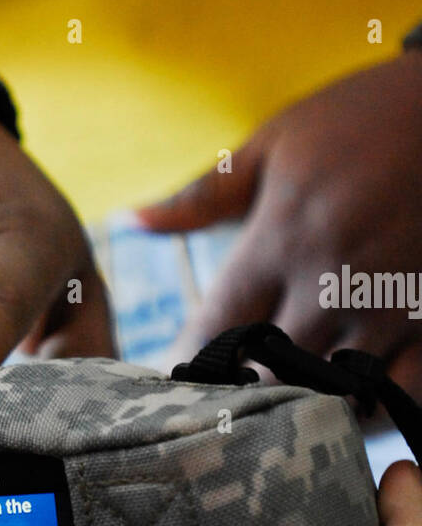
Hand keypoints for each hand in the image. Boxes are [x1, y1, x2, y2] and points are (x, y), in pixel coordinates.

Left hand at [138, 52, 421, 394]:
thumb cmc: (361, 118)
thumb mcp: (276, 145)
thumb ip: (204, 196)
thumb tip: (130, 220)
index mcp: (281, 238)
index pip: (216, 329)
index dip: (188, 365)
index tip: (174, 380)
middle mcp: (333, 281)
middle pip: (268, 373)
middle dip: (243, 389)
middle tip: (227, 397)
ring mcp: (391, 304)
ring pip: (335, 394)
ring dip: (307, 405)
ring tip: (286, 406)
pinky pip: (405, 391)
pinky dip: (376, 407)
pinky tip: (354, 400)